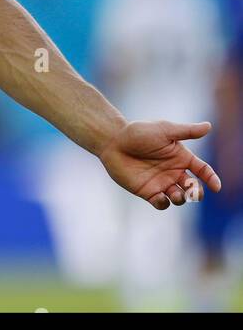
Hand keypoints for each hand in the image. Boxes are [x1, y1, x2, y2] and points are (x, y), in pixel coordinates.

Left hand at [98, 121, 222, 209]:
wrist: (113, 142)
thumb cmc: (138, 133)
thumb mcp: (164, 130)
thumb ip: (186, 131)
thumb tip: (209, 126)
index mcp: (181, 157)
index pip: (203, 171)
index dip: (212, 179)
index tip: (216, 187)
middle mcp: (174, 172)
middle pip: (193, 188)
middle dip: (196, 193)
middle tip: (191, 190)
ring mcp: (161, 182)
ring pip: (180, 198)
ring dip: (182, 199)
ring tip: (177, 194)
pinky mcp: (147, 191)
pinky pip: (161, 203)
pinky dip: (164, 203)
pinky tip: (160, 197)